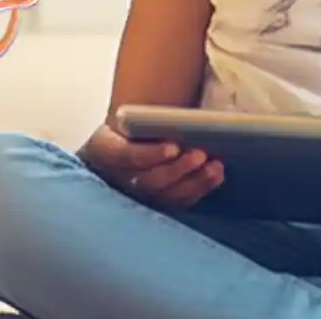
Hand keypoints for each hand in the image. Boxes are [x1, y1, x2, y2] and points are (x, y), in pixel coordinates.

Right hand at [77, 122, 223, 210]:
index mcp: (105, 151)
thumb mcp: (124, 118)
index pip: (126, 156)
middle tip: (200, 154)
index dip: (151, 155)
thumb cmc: (125, 128)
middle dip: (178, 170)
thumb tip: (175, 118)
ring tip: (214, 167)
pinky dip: (200, 189)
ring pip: (167, 196)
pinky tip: (216, 175)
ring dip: (194, 182)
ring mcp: (139, 195)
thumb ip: (142, 119)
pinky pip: (179, 201)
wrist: (118, 146)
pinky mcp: (158, 202)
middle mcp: (120, 179)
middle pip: (150, 181)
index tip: (173, 147)